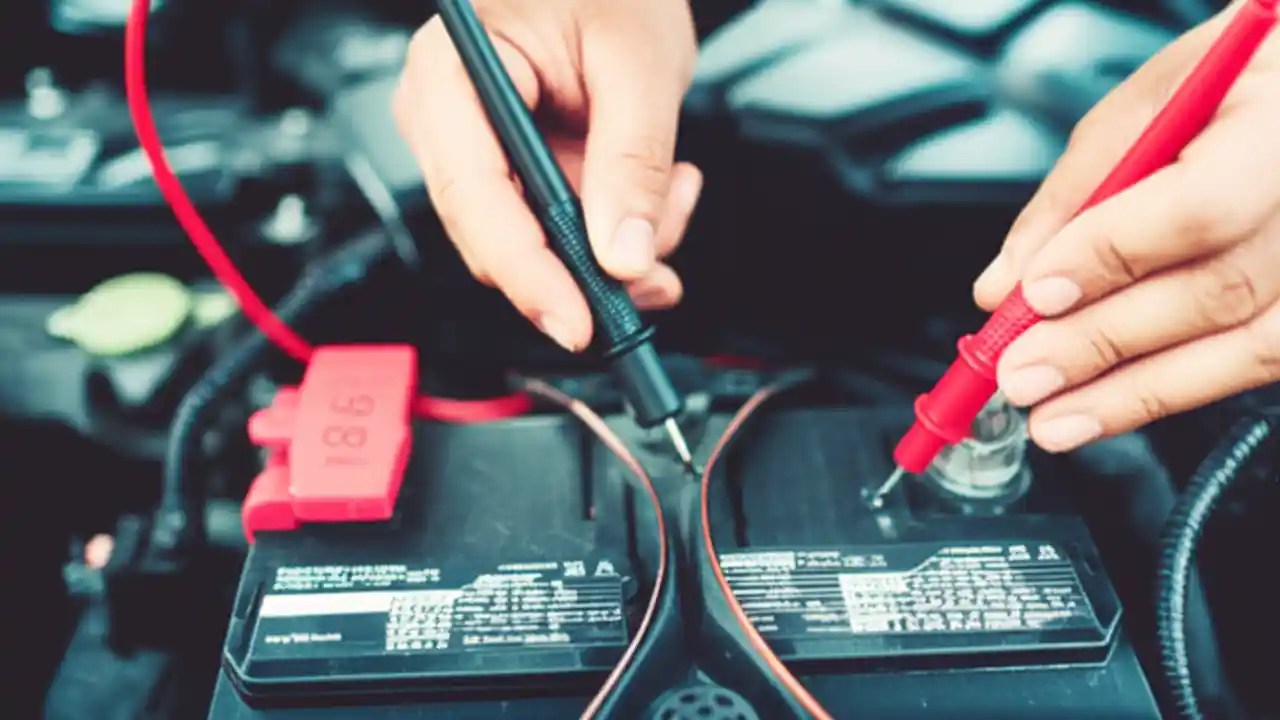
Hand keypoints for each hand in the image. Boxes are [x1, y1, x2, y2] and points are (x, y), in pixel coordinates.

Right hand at [393, 0, 700, 350]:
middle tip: (656, 270)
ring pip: (538, 246)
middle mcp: (447, 119)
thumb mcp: (638, 62)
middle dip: (586, 266)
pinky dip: (617, 225)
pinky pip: (559, 229)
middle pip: (499, 238)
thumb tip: (624, 255)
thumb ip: (633, 160)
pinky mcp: (515, 170)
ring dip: (616, 243)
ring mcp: (477, 150)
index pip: (474, 196)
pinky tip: (658, 188)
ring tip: (675, 190)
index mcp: (449, 73)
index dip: (527, 272)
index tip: (578, 320)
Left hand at [973, 4, 1279, 452]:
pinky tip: (1113, 405)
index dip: (1108, 258)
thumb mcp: (1155, 97)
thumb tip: (1008, 282)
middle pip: (1215, 293)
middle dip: (1099, 344)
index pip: (1199, 207)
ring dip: (1135, 394)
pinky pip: (1258, 359)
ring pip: (1245, 348)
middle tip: (1020, 376)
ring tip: (1055, 419)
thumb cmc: (1246, 75)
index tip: (1031, 295)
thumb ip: (1078, 190)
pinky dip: (1176, 386)